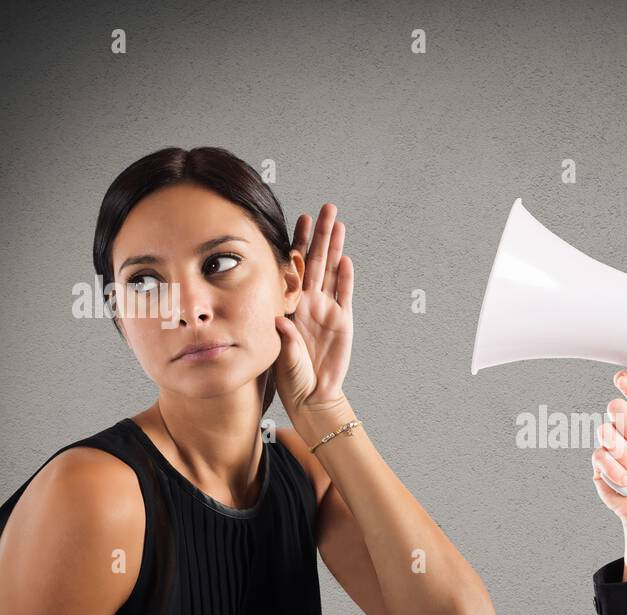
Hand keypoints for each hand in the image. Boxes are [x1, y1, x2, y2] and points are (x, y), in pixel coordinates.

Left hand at [273, 203, 354, 420]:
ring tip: (339, 223)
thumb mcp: (282, 357)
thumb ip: (284, 338)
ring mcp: (327, 309)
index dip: (297, 243)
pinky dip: (346, 277)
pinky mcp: (343, 321)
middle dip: (321, 234)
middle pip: (316, 260)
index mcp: (288, 304)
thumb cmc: (291, 376)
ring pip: (332, 271)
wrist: (312, 394)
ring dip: (335, 247)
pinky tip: (346, 258)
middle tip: (326, 208)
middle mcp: (308, 301)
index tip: (298, 220)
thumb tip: (279, 320)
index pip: (294, 266)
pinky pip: (345, 294)